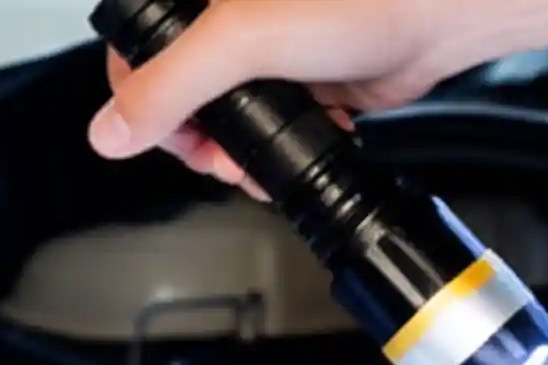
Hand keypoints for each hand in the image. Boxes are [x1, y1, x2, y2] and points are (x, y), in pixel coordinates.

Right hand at [87, 0, 448, 200]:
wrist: (436, 15)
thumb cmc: (357, 0)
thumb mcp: (240, 42)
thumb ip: (169, 87)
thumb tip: (110, 133)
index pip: (133, 57)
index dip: (142, 107)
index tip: (173, 138)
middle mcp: (224, 19)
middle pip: (178, 96)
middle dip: (199, 142)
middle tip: (221, 159)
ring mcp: (264, 51)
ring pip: (225, 118)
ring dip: (237, 154)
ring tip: (257, 165)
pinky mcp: (301, 79)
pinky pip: (268, 126)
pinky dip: (274, 150)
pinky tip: (294, 151)